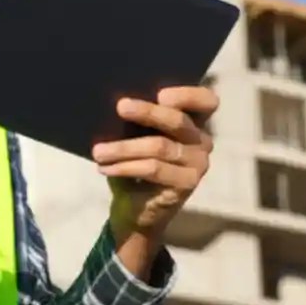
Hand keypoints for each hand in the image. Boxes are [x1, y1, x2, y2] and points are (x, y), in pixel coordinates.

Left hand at [92, 86, 217, 242]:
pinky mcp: (187, 183)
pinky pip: (154, 169)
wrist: (136, 209)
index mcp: (193, 121)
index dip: (188, 95)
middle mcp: (201, 140)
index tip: (161, 95)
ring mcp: (198, 163)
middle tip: (121, 107)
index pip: (206, 101)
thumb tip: (119, 103)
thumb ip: (138, 120)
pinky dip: (126, 167)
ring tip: (98, 151)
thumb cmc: (136, 163)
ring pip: (160, 147)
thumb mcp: (137, 137)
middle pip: (178, 121)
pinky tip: (106, 168)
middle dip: (148, 112)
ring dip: (124, 148)